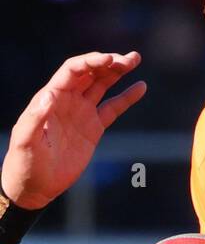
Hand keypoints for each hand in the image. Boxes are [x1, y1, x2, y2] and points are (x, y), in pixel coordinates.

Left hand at [1, 52, 146, 208]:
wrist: (36, 185)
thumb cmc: (25, 162)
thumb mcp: (25, 140)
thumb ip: (36, 117)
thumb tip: (50, 94)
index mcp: (51, 97)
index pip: (73, 70)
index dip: (91, 62)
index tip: (111, 61)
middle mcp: (67, 100)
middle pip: (90, 72)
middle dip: (109, 63)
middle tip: (131, 59)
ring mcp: (81, 113)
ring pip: (102, 85)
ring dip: (118, 72)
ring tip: (134, 60)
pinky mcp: (93, 129)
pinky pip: (113, 109)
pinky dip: (127, 97)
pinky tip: (140, 87)